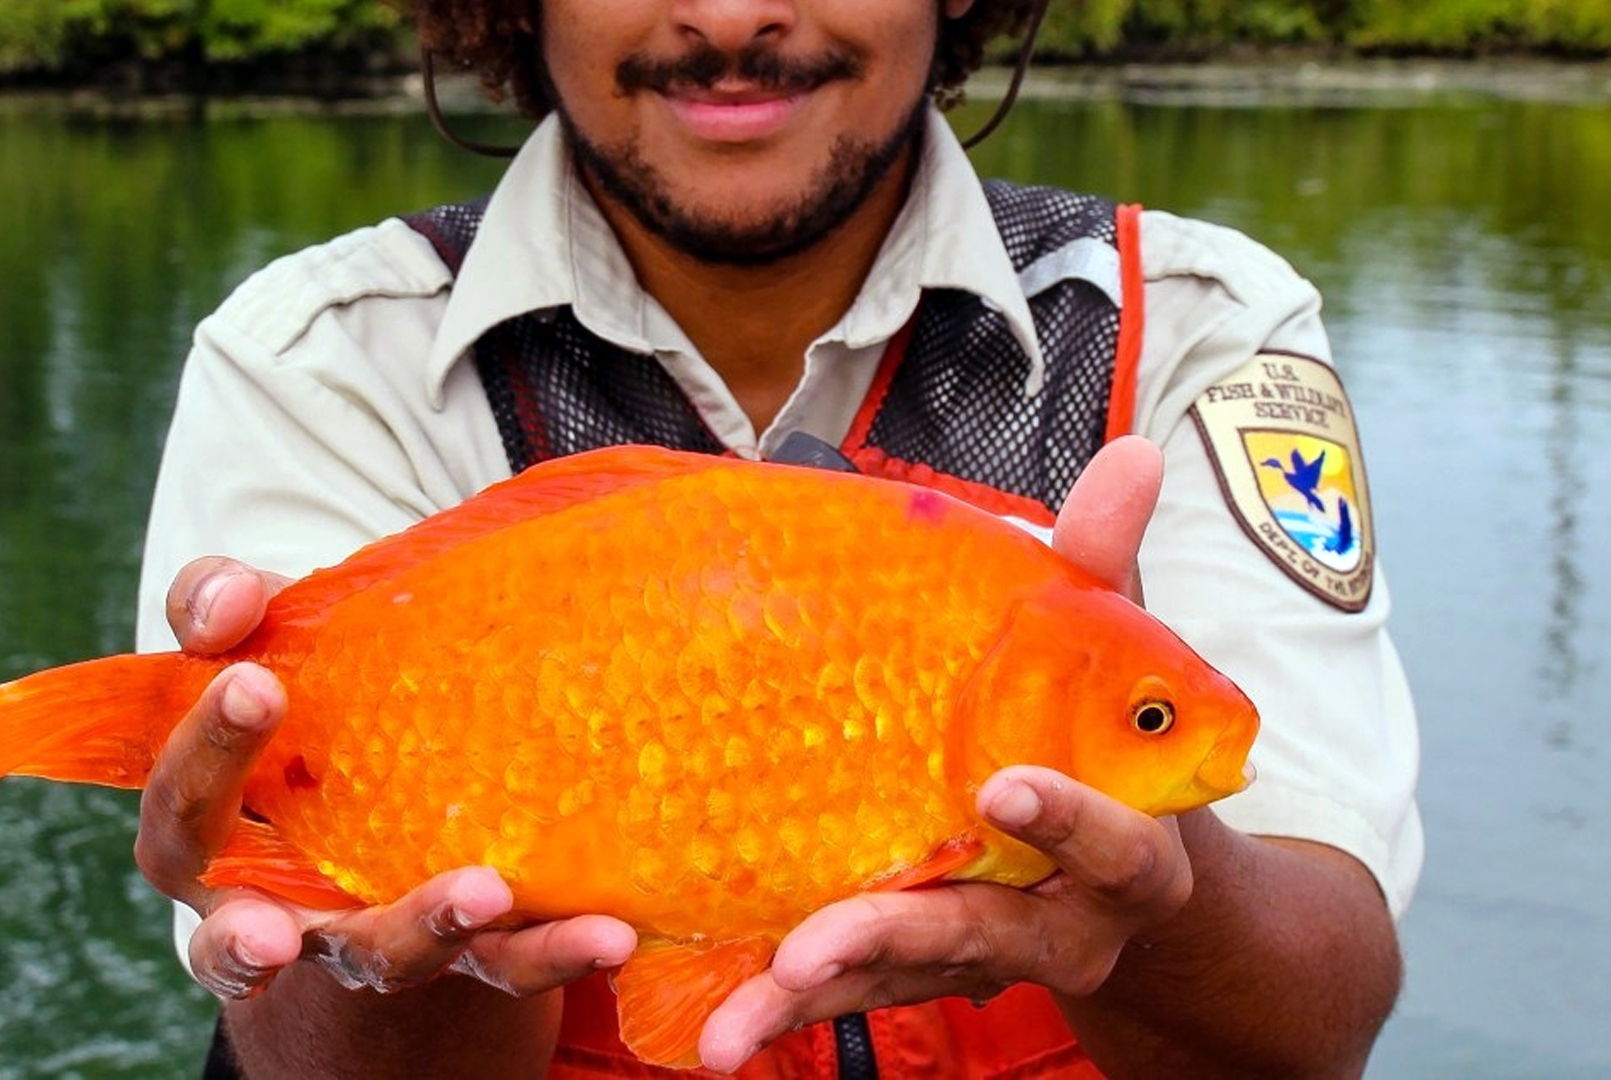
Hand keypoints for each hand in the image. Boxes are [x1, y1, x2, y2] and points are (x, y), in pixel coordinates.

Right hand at [133, 556, 636, 1001]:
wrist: (396, 782)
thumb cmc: (310, 703)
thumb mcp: (260, 643)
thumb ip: (221, 604)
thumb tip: (226, 603)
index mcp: (208, 840)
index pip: (181, 814)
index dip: (206, 754)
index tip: (253, 682)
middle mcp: (279, 911)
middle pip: (247, 937)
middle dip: (254, 938)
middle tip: (274, 932)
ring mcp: (376, 938)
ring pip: (389, 960)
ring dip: (433, 934)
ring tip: (486, 894)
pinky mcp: (470, 950)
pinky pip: (509, 963)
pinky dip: (554, 952)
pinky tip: (606, 932)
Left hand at [696, 436, 1186, 1071]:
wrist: (1107, 875)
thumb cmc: (1097, 744)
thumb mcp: (1106, 661)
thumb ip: (1108, 571)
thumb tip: (1138, 451)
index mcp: (1128, 858)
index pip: (1116, 848)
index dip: (1070, 824)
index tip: (1006, 791)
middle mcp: (1059, 927)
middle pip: (988, 942)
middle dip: (902, 937)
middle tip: (819, 942)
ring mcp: (976, 960)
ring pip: (900, 981)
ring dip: (822, 993)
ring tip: (752, 1000)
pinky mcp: (908, 971)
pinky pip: (844, 994)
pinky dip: (779, 1005)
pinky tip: (716, 1022)